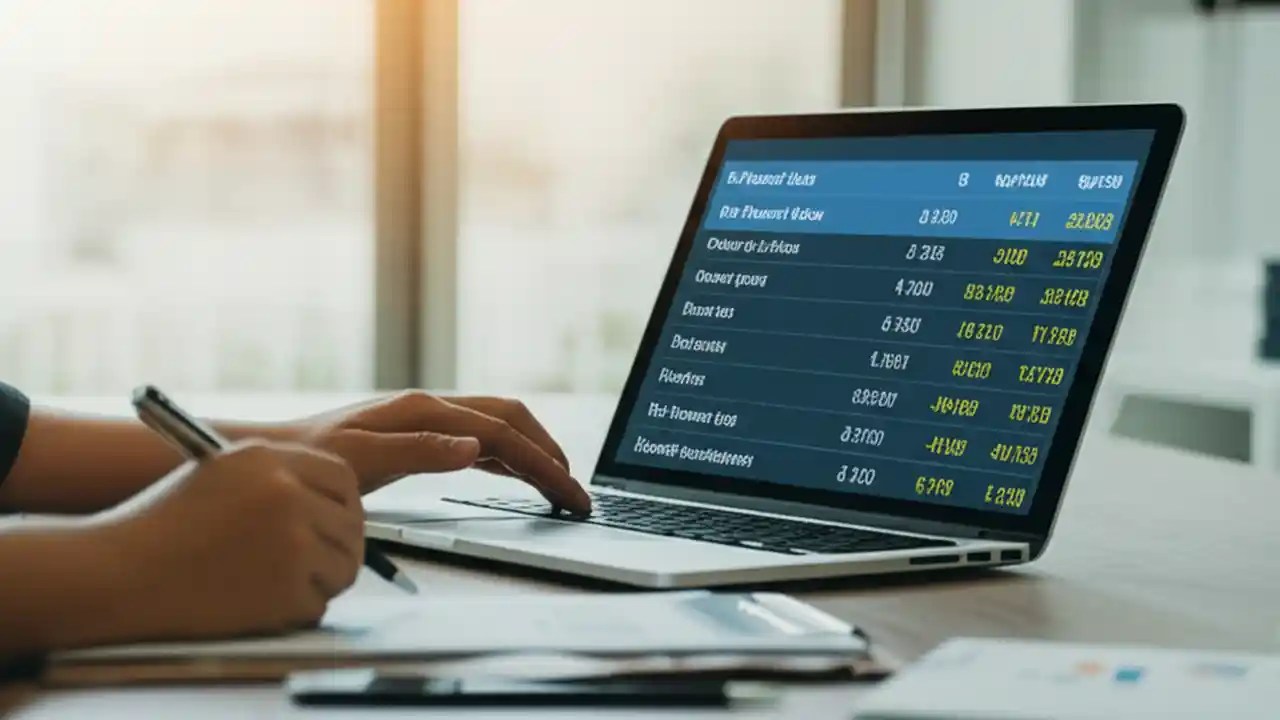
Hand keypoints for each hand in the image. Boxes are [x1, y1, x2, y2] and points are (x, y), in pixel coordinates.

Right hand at [98, 441, 363, 639]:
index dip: (343, 504)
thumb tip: (329, 502)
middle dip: (338, 547)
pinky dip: (295, 611)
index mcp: (268, 459)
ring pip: (343, 565)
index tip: (336, 522)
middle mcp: (286, 492)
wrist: (116, 573)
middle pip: (351, 524)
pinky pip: (318, 604)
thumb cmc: (159, 527)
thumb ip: (275, 478)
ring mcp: (291, 541)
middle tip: (319, 563)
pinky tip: (257, 604)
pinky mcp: (286, 587)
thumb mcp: (218, 475)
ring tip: (274, 584)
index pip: (342, 478)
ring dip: (319, 581)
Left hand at [282, 392, 590, 513]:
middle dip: (550, 453)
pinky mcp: (421, 434)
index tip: (570, 495)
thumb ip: (419, 451)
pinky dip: (509, 457)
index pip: (504, 434)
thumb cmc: (308, 460)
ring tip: (560, 486)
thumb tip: (476, 447)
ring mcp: (428, 419)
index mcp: (425, 410)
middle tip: (576, 493)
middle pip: (513, 419)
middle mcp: (432, 407)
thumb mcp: (360, 460)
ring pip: (501, 427)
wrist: (271, 455)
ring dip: (534, 453)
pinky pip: (481, 439)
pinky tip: (518, 475)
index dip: (543, 464)